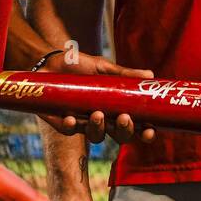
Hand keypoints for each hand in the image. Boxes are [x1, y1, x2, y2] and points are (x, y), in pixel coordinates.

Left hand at [37, 51, 156, 144]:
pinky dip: (71, 125)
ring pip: (97, 137)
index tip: (150, 130)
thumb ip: (124, 74)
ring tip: (97, 114)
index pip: (137, 125)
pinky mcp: (65, 124)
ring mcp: (85, 123)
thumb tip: (150, 74)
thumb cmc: (79, 65)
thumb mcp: (102, 67)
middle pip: (120, 136)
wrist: (50, 62)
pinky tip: (70, 117)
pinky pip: (71, 130)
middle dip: (125, 131)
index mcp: (117, 107)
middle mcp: (104, 119)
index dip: (145, 132)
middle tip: (124, 118)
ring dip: (99, 128)